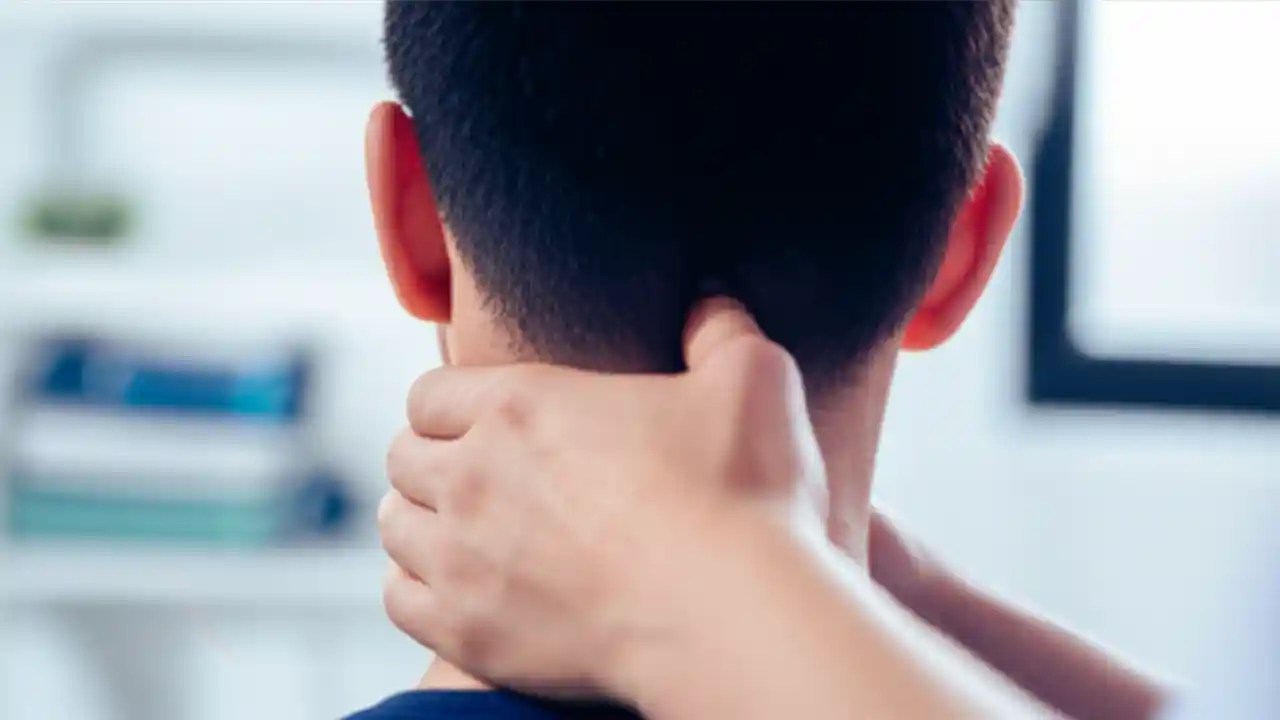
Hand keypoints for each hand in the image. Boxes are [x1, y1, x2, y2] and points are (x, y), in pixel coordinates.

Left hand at [378, 297, 827, 697]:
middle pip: (403, 457)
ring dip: (421, 523)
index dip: (454, 404)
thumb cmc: (741, 494)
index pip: (431, 393)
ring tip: (460, 532)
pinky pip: (398, 600)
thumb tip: (710, 303)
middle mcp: (473, 475)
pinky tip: (456, 589)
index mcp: (521, 404)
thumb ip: (719, 329)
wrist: (729, 615)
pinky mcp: (468, 632)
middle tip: (475, 477)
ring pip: (394, 528)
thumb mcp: (750, 380)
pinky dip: (417, 591)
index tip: (482, 423)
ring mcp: (462, 558)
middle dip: (432, 461)